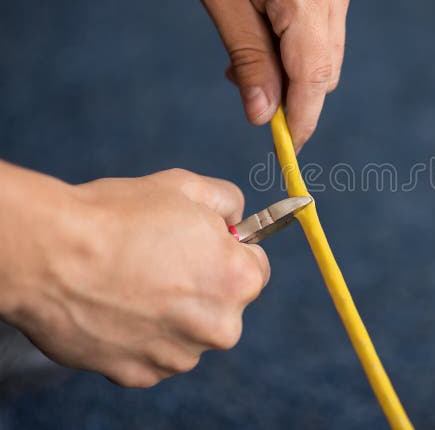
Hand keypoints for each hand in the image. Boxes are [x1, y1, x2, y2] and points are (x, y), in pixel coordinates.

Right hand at [2, 168, 268, 387]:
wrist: (51, 255)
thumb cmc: (120, 217)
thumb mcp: (187, 188)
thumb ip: (228, 202)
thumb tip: (237, 217)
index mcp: (239, 281)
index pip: (254, 268)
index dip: (227, 251)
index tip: (201, 245)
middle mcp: (220, 327)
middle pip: (223, 304)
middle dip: (201, 285)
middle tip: (159, 261)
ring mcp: (179, 356)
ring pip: (188, 332)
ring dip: (171, 314)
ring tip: (130, 283)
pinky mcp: (140, 375)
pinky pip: (152, 353)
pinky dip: (139, 336)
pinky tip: (114, 308)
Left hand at [180, 0, 356, 151]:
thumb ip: (246, 55)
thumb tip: (263, 115)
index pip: (313, 78)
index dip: (303, 120)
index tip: (287, 149)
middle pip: (326, 72)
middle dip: (293, 97)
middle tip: (246, 91)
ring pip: (328, 54)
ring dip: (295, 72)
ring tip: (248, 57)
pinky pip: (326, 31)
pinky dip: (301, 47)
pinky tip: (266, 31)